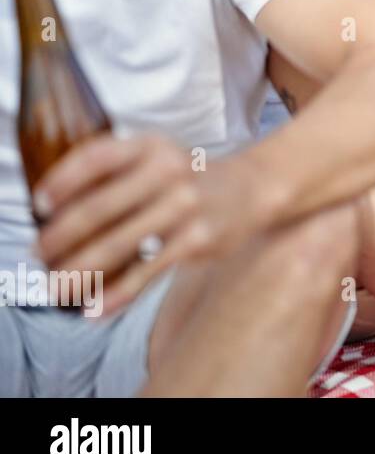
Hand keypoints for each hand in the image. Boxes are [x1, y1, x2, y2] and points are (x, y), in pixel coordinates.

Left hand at [34, 134, 259, 316]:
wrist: (257, 187)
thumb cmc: (194, 176)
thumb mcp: (160, 155)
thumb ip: (117, 169)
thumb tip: (56, 209)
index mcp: (152, 146)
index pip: (96, 158)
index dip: (62, 182)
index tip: (40, 205)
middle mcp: (168, 172)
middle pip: (98, 207)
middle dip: (60, 236)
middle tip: (39, 254)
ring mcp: (184, 207)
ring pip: (118, 245)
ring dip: (80, 270)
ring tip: (58, 287)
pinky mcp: (197, 240)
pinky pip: (147, 272)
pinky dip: (117, 293)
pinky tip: (96, 307)